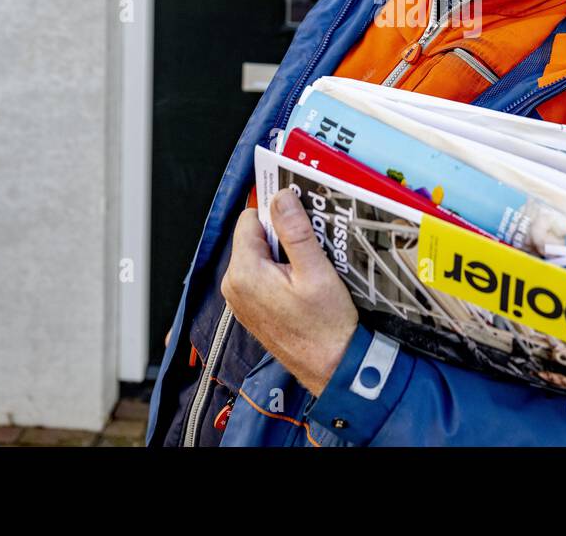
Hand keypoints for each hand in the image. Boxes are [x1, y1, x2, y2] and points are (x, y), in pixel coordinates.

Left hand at [221, 189, 358, 396]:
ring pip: (259, 254)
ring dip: (283, 254)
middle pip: (254, 236)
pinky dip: (280, 272)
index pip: (250, 218)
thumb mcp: (316, 272)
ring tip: (309, 271)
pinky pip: (261, 274)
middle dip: (282, 236)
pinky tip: (302, 285)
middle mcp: (234, 285)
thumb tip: (282, 197)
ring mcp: (240, 299)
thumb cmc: (326, 327)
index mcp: (245, 272)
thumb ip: (295, 231)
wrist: (331, 367)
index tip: (301, 220)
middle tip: (311, 251)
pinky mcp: (250, 307)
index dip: (277, 215)